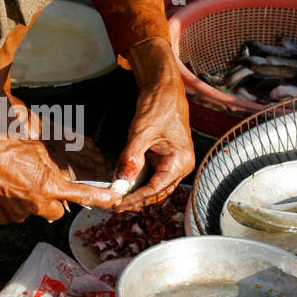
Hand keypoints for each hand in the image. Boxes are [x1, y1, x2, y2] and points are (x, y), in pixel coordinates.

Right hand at [0, 107, 121, 223]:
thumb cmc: (2, 145)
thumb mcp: (36, 149)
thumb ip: (52, 168)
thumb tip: (57, 178)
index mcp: (48, 185)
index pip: (82, 196)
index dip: (101, 199)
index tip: (114, 199)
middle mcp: (35, 204)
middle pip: (56, 211)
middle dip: (53, 201)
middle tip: (40, 183)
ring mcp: (17, 214)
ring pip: (33, 212)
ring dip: (30, 201)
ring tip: (14, 180)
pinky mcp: (1, 218)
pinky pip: (14, 214)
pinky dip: (12, 204)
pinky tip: (2, 188)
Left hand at [114, 37, 194, 210]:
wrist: (163, 90)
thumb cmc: (158, 106)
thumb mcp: (141, 132)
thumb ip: (132, 156)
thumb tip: (124, 178)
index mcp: (181, 160)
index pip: (157, 188)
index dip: (137, 198)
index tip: (120, 204)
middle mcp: (180, 165)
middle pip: (157, 192)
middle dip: (137, 199)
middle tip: (116, 206)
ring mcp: (173, 163)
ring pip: (154, 186)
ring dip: (137, 192)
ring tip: (119, 199)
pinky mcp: (164, 159)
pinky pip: (151, 176)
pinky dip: (138, 182)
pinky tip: (125, 186)